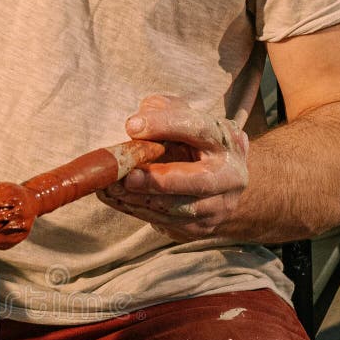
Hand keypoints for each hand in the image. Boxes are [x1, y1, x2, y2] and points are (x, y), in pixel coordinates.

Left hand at [96, 95, 248, 241]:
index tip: (131, 127)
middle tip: (127, 177)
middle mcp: (230, 175)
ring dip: (139, 200)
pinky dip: (137, 211)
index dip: (165, 125)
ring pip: (177, 208)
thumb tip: (136, 126)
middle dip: (157, 181)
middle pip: (196, 181)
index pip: (198, 128)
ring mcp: (218, 206)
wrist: (217, 184)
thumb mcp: (182, 118)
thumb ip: (162, 112)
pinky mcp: (201, 228)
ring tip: (110, 188)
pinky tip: (117, 199)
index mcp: (226, 140)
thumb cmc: (190, 142)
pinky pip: (165, 222)